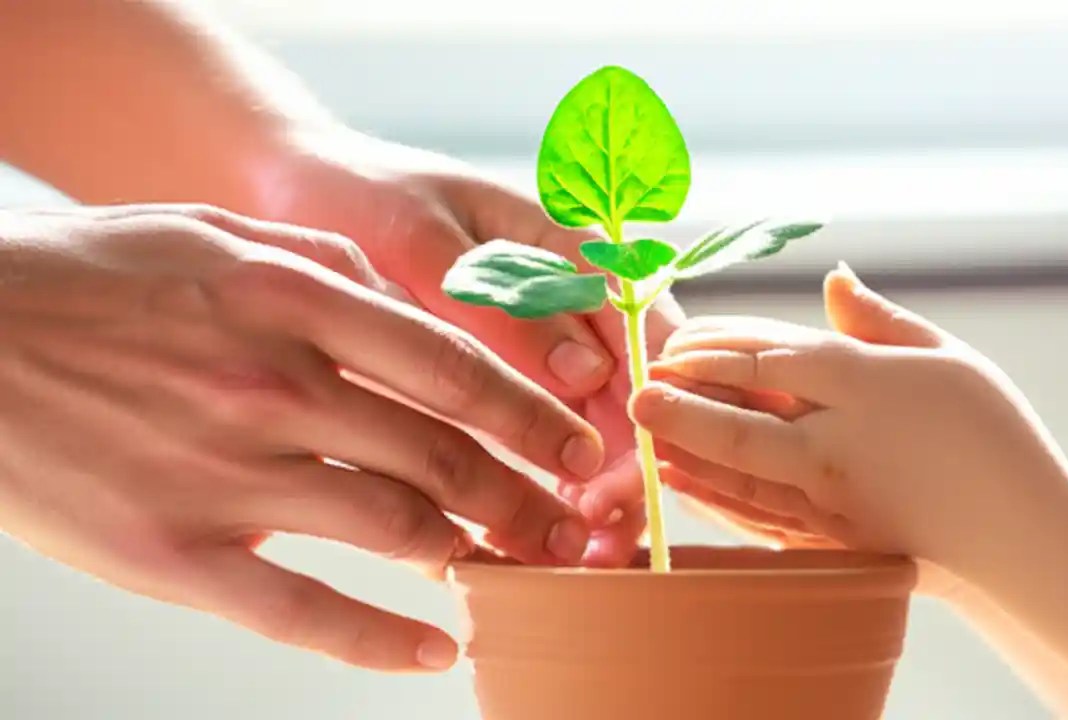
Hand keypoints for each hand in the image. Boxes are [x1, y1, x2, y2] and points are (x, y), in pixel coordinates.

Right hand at [0, 205, 602, 670]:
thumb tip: (415, 303)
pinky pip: (303, 614)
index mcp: (286, 304)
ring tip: (522, 569)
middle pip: (442, 458)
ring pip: (395, 531)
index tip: (576, 445)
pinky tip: (435, 653)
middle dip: (526, 497)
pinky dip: (383, 642)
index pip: (451, 367)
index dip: (530, 415)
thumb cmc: (89, 280)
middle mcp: (271, 390)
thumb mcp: (211, 235)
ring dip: (477, 557)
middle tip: (574, 523)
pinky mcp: (175, 557)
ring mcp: (225, 477)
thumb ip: (322, 267)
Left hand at [249, 130, 682, 564]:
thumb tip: (589, 372)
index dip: (646, 404)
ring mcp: (535, 335)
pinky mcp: (495, 371)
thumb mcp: (421, 240)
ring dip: (592, 487)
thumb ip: (502, 303)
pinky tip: (517, 531)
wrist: (282, 189)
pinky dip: (538, 483)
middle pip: (630, 386)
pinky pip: (536, 431)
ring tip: (570, 551)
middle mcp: (567, 293)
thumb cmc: (352, 193)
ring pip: (592, 420)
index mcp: (567, 241)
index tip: (614, 474)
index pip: (643, 328)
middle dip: (626, 467)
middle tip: (594, 535)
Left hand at [631, 263, 1067, 581]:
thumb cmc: (996, 440)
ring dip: (685, 449)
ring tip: (643, 431)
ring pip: (738, 473)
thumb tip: (832, 277)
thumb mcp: (950, 359)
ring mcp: (831, 501)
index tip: (675, 342)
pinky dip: (715, 499)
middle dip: (680, 404)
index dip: (716, 348)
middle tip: (634, 390)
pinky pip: (758, 517)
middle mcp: (840, 444)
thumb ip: (880, 321)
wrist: (1023, 543)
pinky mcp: (830, 544)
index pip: (773, 358)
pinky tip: (683, 481)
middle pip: (740, 420)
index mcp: (869, 387)